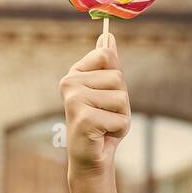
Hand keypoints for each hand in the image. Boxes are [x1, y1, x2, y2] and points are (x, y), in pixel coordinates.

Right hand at [59, 33, 129, 178]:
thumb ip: (109, 63)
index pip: (107, 55)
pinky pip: (121, 118)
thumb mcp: (110, 90)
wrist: (91, 157)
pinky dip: (119, 129)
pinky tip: (103, 134)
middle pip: (118, 77)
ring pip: (121, 98)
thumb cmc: (103, 122)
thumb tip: (107, 35)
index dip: (116, 79)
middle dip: (122, 100)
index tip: (104, 93)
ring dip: (121, 115)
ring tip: (105, 124)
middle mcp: (69, 83)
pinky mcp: (83, 119)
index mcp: (75, 73)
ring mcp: (73, 100)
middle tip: (106, 114)